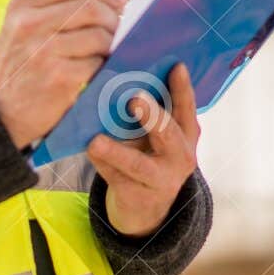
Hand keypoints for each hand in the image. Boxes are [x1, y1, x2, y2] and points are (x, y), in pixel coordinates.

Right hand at [0, 0, 126, 149]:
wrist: (0, 110)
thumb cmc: (22, 65)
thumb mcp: (24, 28)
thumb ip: (58, 9)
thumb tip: (113, 2)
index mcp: (21, 6)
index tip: (118, 1)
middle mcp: (29, 24)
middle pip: (90, 8)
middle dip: (112, 19)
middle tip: (118, 31)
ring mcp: (43, 51)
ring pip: (99, 36)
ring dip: (109, 46)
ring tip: (102, 55)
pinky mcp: (58, 77)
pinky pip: (96, 64)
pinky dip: (100, 69)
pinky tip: (91, 73)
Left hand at [88, 62, 200, 237]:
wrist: (146, 208)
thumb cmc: (147, 156)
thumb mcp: (154, 136)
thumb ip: (146, 114)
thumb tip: (117, 80)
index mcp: (185, 135)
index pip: (186, 107)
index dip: (182, 87)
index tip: (176, 66)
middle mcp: (179, 157)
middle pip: (168, 133)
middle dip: (151, 115)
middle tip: (134, 99)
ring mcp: (160, 180)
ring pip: (137, 164)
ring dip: (116, 151)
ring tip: (96, 142)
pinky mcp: (137, 196)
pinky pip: (115, 176)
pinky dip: (100, 163)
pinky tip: (87, 151)